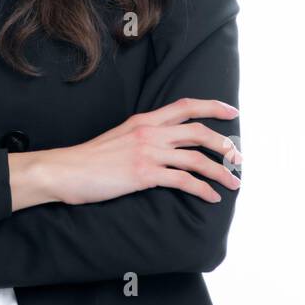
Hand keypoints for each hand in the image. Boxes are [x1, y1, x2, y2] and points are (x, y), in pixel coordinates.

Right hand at [40, 98, 241, 205]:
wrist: (66, 169)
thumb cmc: (89, 158)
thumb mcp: (119, 137)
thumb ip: (142, 136)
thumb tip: (162, 145)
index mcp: (144, 120)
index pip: (185, 106)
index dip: (212, 106)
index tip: (232, 112)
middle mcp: (150, 132)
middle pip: (198, 131)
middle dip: (224, 144)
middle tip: (238, 157)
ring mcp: (148, 153)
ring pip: (196, 158)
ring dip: (220, 172)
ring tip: (233, 183)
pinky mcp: (144, 174)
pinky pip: (183, 181)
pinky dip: (202, 190)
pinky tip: (211, 198)